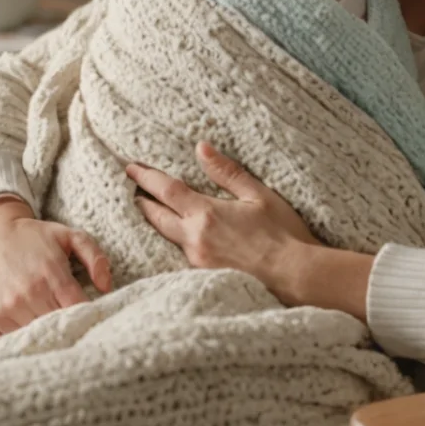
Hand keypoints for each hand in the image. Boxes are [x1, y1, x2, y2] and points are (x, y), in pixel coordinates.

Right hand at [0, 198, 112, 336]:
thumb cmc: (36, 237)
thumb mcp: (70, 236)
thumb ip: (95, 256)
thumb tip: (106, 287)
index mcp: (51, 275)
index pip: (78, 310)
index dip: (88, 315)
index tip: (92, 315)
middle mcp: (27, 294)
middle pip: (59, 327)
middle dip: (69, 325)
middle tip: (73, 321)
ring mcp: (6, 308)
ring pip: (37, 335)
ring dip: (46, 332)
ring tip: (51, 321)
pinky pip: (13, 337)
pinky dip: (24, 333)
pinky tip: (29, 320)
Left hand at [127, 141, 322, 299]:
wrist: (294, 276)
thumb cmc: (282, 234)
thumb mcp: (258, 195)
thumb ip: (227, 172)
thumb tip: (201, 148)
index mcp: (206, 213)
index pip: (165, 191)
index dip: (145, 178)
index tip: (130, 168)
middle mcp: (194, 238)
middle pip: (156, 216)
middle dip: (143, 201)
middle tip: (132, 190)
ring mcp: (197, 261)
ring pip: (167, 237)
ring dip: (156, 222)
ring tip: (151, 210)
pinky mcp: (203, 277)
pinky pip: (180, 255)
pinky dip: (174, 242)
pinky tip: (178, 239)